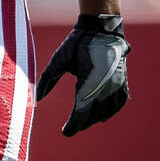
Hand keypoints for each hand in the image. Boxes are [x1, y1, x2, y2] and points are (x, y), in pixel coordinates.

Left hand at [36, 13, 129, 136]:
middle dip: (82, 123)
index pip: (81, 113)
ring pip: (108, 111)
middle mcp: (105, 87)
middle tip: (71, 126)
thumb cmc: (78, 43)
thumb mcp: (59, 60)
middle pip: (94, 115)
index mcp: (88, 83)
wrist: (102, 28)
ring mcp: (116, 84)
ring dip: (96, 118)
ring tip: (84, 120)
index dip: (73, 125)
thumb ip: (47, 80)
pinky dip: (111, 110)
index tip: (65, 132)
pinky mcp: (123, 80)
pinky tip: (103, 113)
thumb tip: (36, 98)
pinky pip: (120, 102)